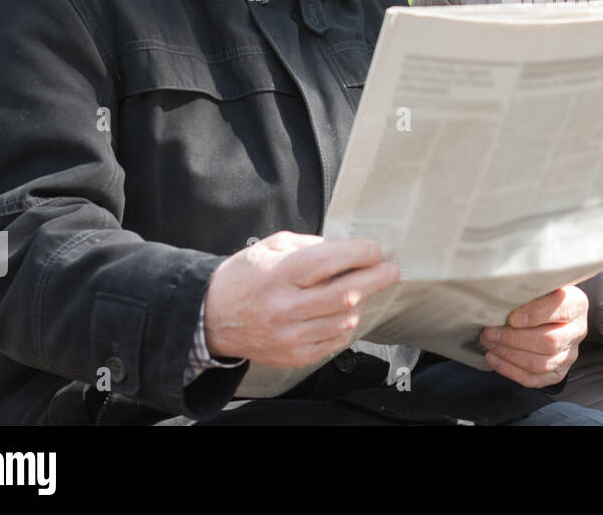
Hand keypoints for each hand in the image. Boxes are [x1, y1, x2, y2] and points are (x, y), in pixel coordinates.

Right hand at [204, 231, 399, 367]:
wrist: (211, 319)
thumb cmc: (243, 278)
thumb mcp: (269, 247)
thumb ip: (309, 245)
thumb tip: (345, 248)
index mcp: (278, 275)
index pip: (327, 262)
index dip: (358, 254)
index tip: (375, 249)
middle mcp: (284, 308)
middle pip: (345, 295)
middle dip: (376, 279)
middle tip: (391, 270)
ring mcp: (290, 336)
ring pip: (345, 320)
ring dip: (361, 302)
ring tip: (362, 289)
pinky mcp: (294, 356)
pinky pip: (336, 340)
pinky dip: (347, 324)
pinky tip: (345, 312)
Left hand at [479, 285, 586, 387]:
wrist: (552, 312)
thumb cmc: (542, 295)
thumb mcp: (541, 285)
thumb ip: (529, 290)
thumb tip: (501, 298)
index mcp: (576, 304)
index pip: (560, 310)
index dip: (535, 315)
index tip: (511, 317)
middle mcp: (577, 331)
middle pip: (549, 342)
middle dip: (514, 339)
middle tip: (489, 332)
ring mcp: (569, 355)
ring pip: (541, 364)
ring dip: (509, 355)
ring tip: (489, 344)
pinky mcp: (558, 372)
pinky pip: (535, 379)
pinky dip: (510, 370)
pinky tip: (493, 358)